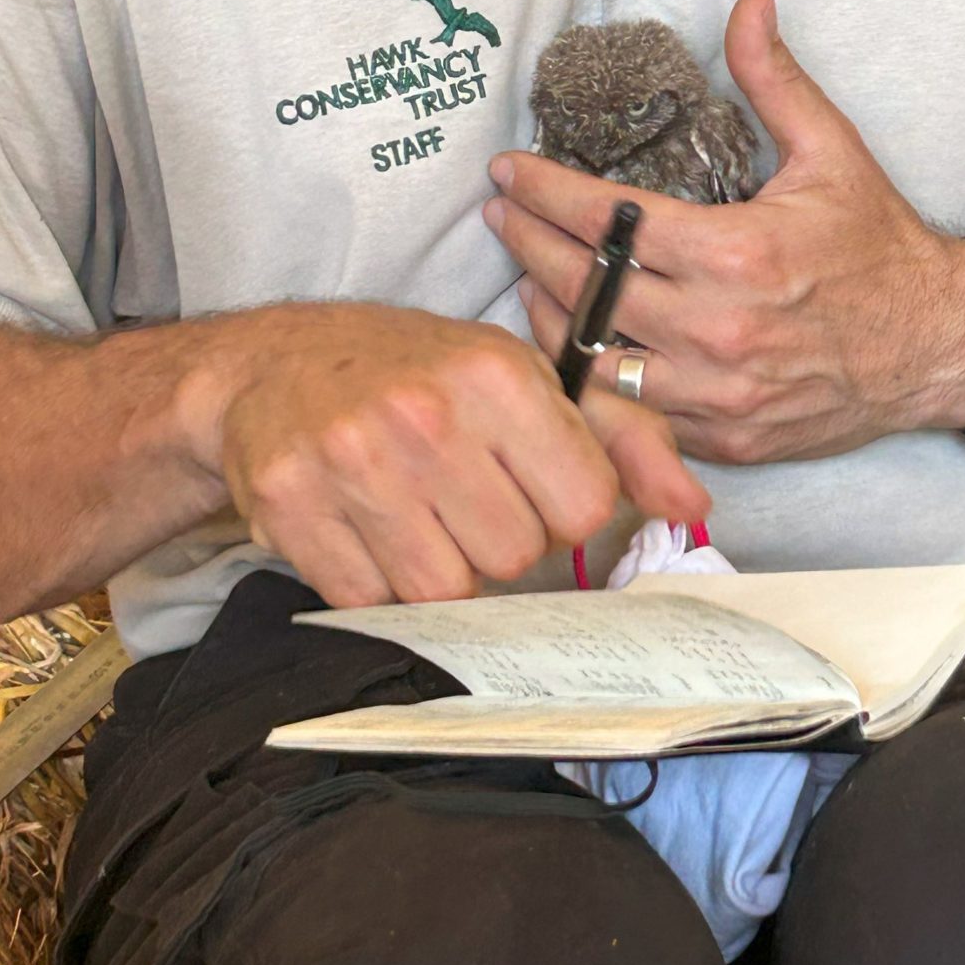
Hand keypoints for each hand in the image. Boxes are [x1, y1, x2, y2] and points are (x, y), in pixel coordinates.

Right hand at [178, 300, 709, 606]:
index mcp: (497, 376)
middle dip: (495, 540)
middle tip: (459, 495)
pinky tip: (362, 527)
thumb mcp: (525, 378)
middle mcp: (426, 416)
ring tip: (412, 511)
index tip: (525, 482)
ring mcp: (351, 462)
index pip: (582, 508)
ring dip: (434, 568)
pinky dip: (370, 581)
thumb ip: (621, 439)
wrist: (274, 364)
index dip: (560, 508)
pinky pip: (367, 600)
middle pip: (515, 558)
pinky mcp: (289, 505)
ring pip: (443, 592)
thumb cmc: (418, 374)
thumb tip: (690, 505)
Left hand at [483, 0, 964, 463]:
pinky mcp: (723, 438)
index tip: (508, 172)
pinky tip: (576, 341)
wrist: (940, 347)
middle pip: (585, 286)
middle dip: (528, 244)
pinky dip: (593, 375)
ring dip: (549, 313)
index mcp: (736, 253)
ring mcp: (717, 393)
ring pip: (593, 358)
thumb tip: (748, 3)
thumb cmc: (881, 248)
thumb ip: (774, 79)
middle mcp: (718, 329)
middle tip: (501, 215)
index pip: (608, 219)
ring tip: (526, 275)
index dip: (544, 192)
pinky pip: (631, 413)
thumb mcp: (832, 152)